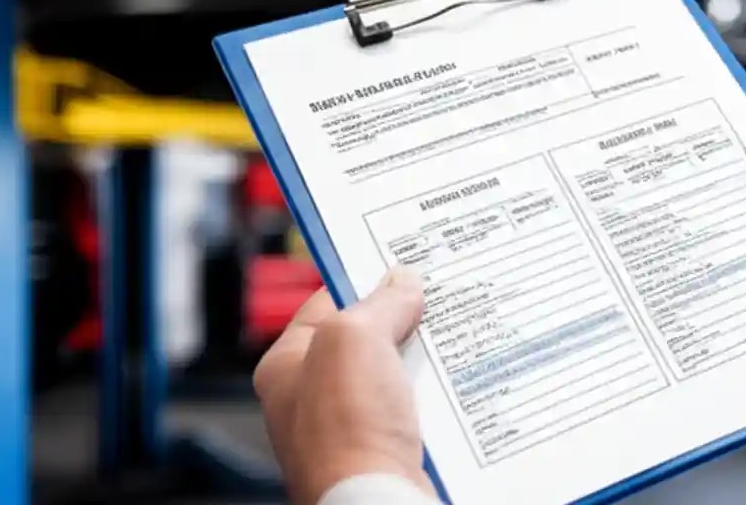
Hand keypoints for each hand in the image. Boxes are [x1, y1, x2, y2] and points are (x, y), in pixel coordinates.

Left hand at [253, 269, 432, 504]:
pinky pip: (417, 409)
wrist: (374, 502)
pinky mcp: (386, 449)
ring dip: (426, 360)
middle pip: (367, 339)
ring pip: (397, 375)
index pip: (327, 304)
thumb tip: (404, 284)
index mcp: (288, 366)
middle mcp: (313, 398)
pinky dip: (438, 395)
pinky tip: (457, 382)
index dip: (364, 281)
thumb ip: (379, 303)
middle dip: (403, 320)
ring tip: (453, 339)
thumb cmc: (346, 431)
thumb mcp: (354, 338)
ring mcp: (351, 427)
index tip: (401, 264)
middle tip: (436, 298)